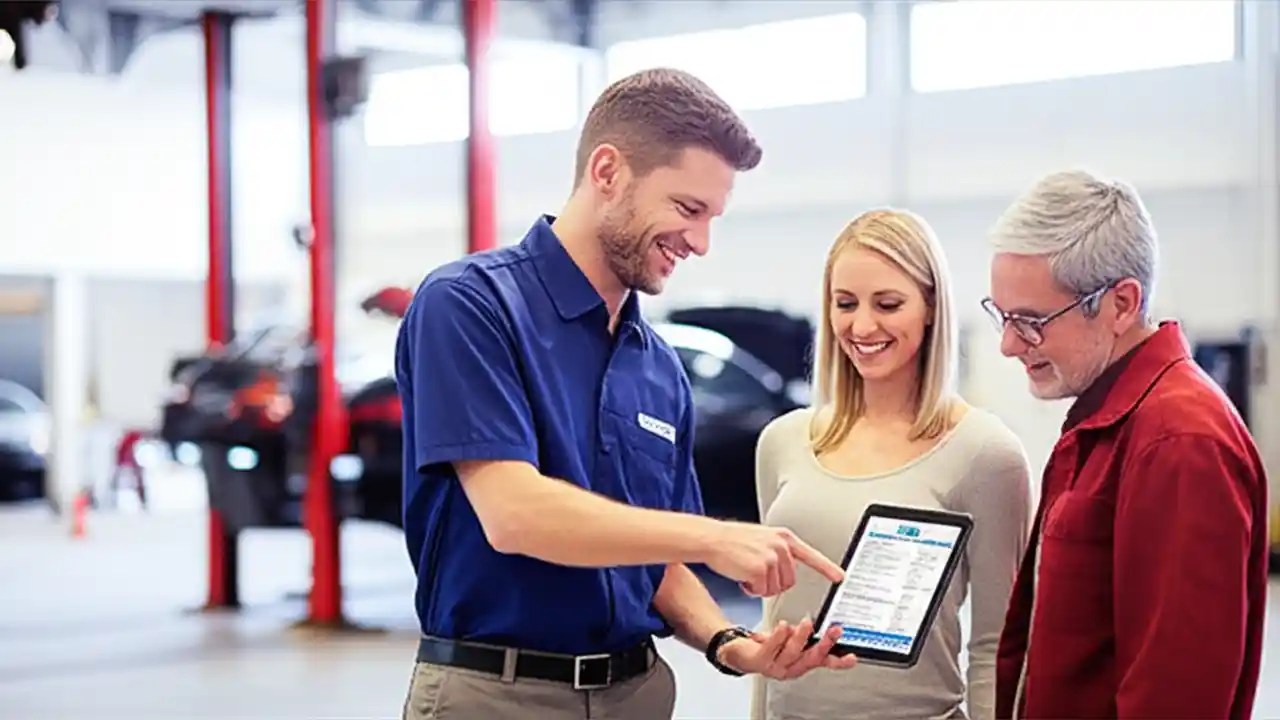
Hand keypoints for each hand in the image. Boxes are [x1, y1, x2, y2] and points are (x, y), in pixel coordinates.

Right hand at [704, 521, 844, 596]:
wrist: (711, 539)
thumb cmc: (731, 541)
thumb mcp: (761, 539)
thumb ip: (778, 552)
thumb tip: (785, 570)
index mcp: (783, 538)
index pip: (811, 555)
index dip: (827, 568)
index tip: (840, 577)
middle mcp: (781, 546)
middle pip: (789, 581)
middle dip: (773, 583)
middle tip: (755, 573)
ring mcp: (772, 558)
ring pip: (776, 588)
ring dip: (760, 587)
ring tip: (746, 571)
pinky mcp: (760, 569)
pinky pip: (762, 591)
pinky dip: (751, 589)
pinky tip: (741, 576)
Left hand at [719, 617, 857, 678]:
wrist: (737, 652)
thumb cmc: (766, 646)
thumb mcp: (790, 640)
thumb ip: (803, 637)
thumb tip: (816, 627)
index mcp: (799, 663)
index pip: (822, 662)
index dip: (838, 661)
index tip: (851, 657)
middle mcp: (789, 668)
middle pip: (810, 658)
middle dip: (823, 644)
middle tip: (834, 631)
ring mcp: (775, 666)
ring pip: (792, 652)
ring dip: (800, 636)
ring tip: (805, 623)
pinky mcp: (760, 660)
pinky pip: (772, 647)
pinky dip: (779, 635)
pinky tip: (783, 626)